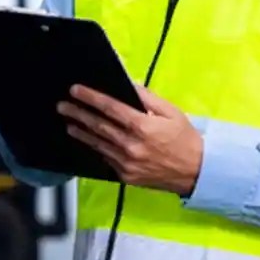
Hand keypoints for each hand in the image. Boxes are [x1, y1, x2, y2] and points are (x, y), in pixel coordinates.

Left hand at [58, 83, 203, 194]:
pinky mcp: (126, 176)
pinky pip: (105, 158)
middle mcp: (131, 145)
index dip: (90, 97)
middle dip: (78, 113)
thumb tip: (129, 83)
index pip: (109, 108)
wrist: (196, 171)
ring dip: (81, 132)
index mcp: (143, 126)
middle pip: (98, 125)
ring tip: (68, 123)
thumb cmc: (185, 139)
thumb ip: (147, 97)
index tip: (76, 90)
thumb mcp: (171, 112)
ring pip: (97, 144)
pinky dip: (94, 148)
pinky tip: (86, 140)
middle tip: (63, 106)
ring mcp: (127, 163)